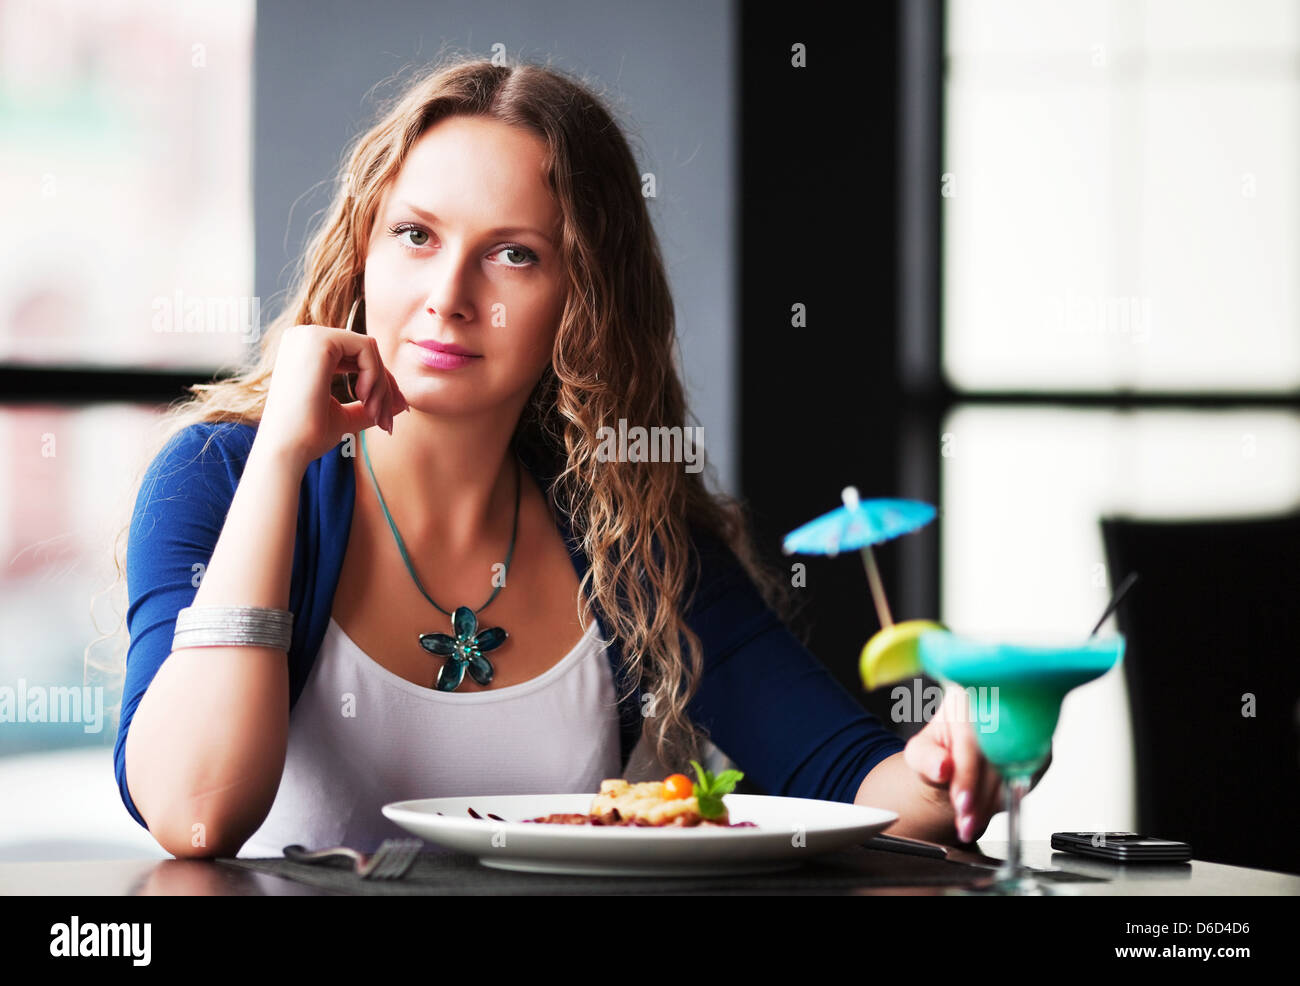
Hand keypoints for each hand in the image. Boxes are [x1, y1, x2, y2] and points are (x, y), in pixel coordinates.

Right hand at [258, 323, 407, 467]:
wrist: (287, 450)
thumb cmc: (309, 436)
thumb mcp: (345, 416)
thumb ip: (371, 405)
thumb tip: (404, 403)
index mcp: (306, 352)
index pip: (356, 356)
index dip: (379, 384)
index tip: (387, 416)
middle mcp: (304, 337)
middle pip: (365, 351)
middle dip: (384, 386)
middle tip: (385, 420)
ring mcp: (309, 335)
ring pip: (368, 348)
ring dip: (381, 384)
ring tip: (373, 413)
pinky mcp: (319, 340)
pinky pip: (366, 347)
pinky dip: (375, 374)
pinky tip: (363, 397)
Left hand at [903, 685, 1050, 844]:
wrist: (958, 758)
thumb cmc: (939, 749)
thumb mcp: (920, 752)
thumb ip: (925, 758)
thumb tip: (942, 768)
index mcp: (966, 695)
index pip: (971, 737)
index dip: (967, 774)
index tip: (960, 803)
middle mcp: (999, 703)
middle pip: (994, 755)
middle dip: (980, 796)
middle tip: (965, 822)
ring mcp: (1024, 724)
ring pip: (1014, 768)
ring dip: (993, 803)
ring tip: (971, 823)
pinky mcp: (1038, 745)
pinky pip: (1029, 774)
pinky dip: (1008, 799)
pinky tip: (988, 812)